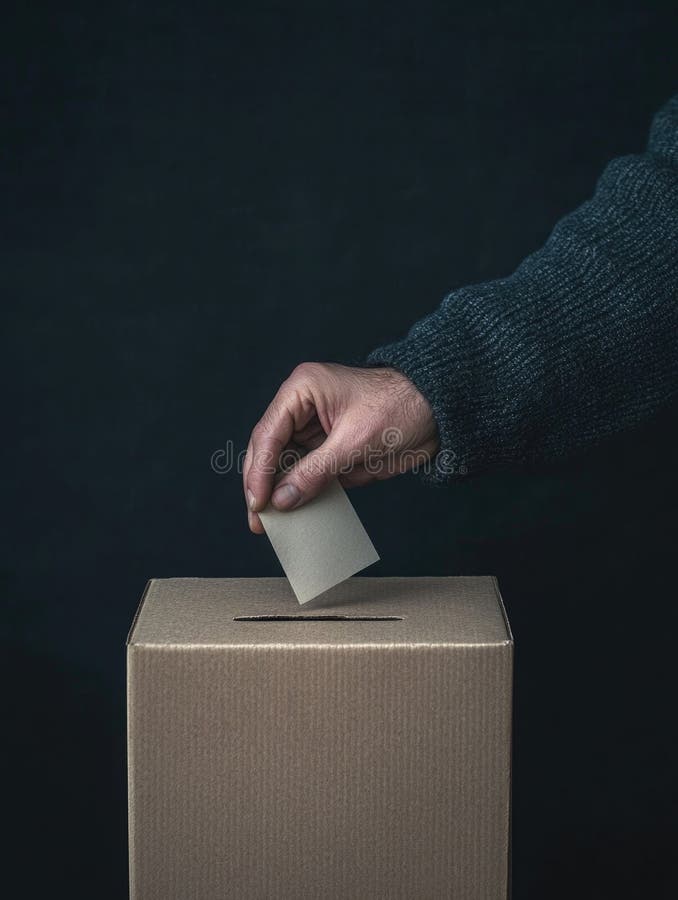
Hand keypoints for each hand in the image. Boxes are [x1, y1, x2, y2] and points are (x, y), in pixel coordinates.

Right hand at [243, 363, 437, 532]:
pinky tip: (296, 516)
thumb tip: (282, 499)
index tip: (257, 502)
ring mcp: (314, 430)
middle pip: (269, 450)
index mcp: (301, 390)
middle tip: (258, 519)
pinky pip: (307, 474)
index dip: (259, 471)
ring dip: (279, 494)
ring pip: (284, 466)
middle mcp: (301, 408)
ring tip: (271, 525)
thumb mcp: (354, 442)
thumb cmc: (401, 407)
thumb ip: (315, 471)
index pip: (267, 434)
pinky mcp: (329, 449)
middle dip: (262, 485)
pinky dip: (302, 494)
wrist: (438, 411)